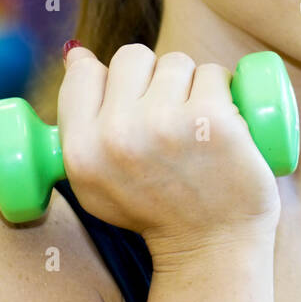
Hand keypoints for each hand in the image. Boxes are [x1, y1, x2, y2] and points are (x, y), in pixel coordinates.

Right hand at [57, 44, 281, 257]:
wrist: (212, 247)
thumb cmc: (156, 210)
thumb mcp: (95, 180)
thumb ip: (77, 120)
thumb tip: (76, 53)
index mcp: (81, 151)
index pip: (85, 73)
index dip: (113, 82)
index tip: (134, 107)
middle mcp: (117, 136)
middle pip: (132, 57)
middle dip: (153, 78)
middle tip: (170, 116)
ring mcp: (165, 124)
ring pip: (177, 62)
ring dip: (191, 84)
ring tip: (196, 125)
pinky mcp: (212, 119)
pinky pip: (215, 74)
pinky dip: (223, 91)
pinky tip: (224, 124)